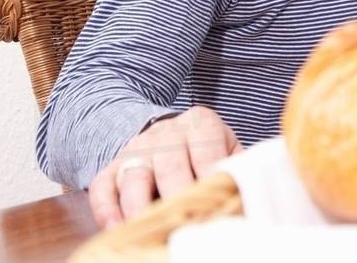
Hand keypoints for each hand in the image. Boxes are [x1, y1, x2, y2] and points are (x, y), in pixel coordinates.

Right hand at [87, 105, 240, 228]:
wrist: (169, 136)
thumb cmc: (208, 152)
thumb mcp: (229, 150)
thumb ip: (240, 168)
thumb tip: (254, 197)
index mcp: (200, 123)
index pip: (206, 150)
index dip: (210, 178)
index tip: (215, 204)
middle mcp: (165, 132)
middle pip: (169, 165)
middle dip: (178, 197)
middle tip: (188, 225)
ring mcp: (135, 150)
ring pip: (133, 177)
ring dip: (141, 208)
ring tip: (153, 233)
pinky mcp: (111, 168)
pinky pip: (103, 188)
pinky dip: (107, 211)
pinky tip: (118, 230)